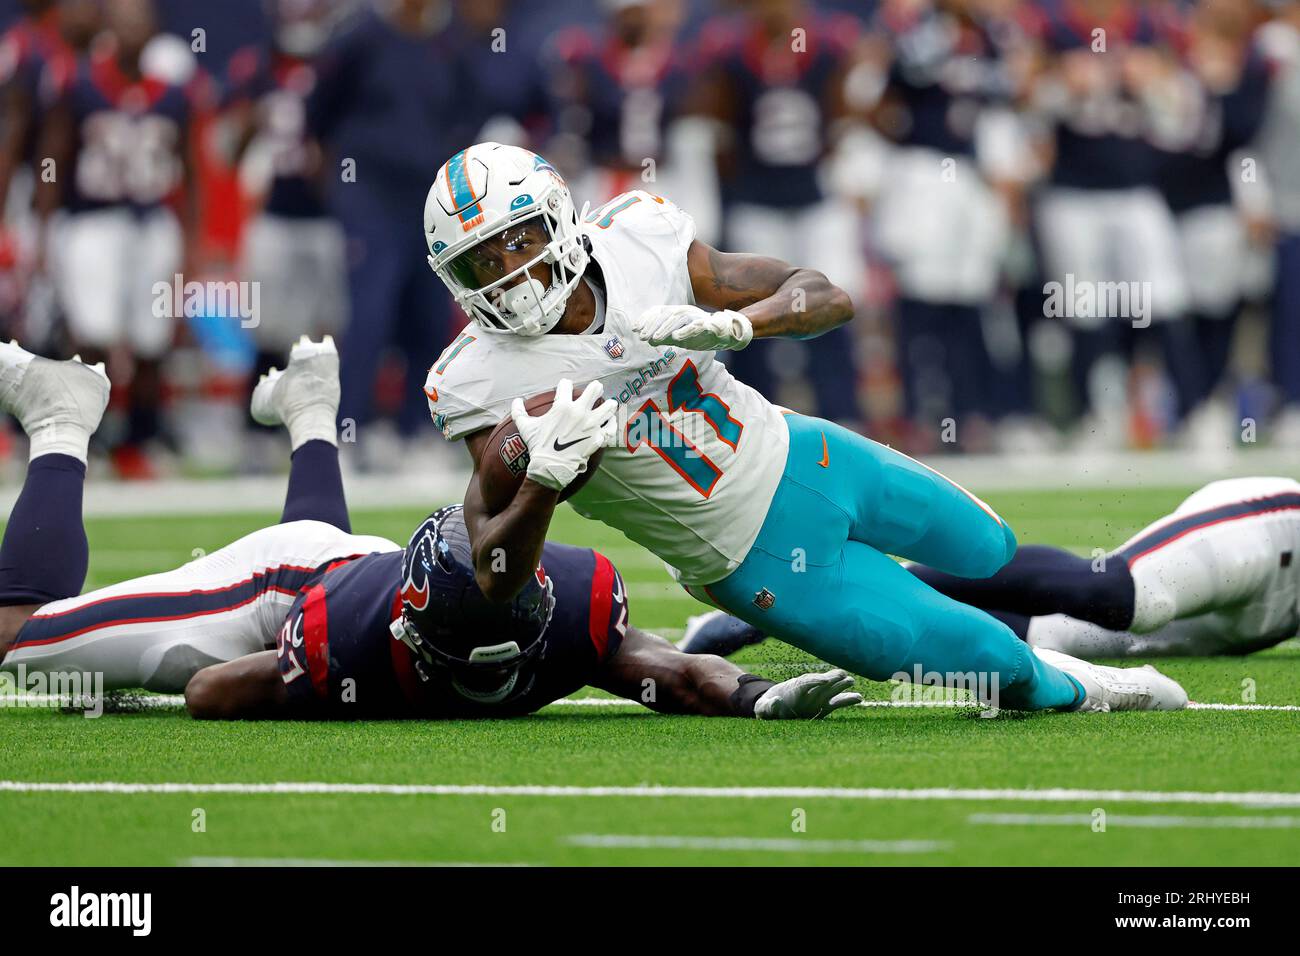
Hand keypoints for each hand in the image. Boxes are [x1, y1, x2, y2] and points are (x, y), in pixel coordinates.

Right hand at [510, 378, 614, 491]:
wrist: (551, 466)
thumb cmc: (538, 445)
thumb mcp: (525, 427)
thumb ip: (518, 411)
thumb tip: (516, 400)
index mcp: (562, 406)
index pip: (567, 385)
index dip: (565, 384)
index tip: (565, 387)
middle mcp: (580, 412)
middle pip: (594, 390)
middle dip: (595, 388)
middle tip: (595, 389)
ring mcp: (591, 424)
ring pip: (609, 406)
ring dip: (608, 405)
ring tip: (609, 404)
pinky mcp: (598, 436)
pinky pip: (612, 426)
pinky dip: (612, 423)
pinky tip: (610, 422)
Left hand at [632, 304, 752, 350]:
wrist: (726, 334)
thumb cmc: (700, 334)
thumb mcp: (679, 335)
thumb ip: (664, 336)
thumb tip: (647, 339)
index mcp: (678, 313)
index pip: (659, 312)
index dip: (646, 319)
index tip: (634, 329)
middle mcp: (686, 312)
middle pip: (666, 314)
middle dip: (652, 325)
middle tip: (642, 337)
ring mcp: (697, 317)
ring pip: (678, 318)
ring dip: (665, 328)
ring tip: (655, 339)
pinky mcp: (708, 325)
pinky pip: (696, 326)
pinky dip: (685, 331)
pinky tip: (676, 338)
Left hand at [754, 669, 861, 718]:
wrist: (774, 708)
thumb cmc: (768, 708)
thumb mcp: (764, 708)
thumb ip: (768, 707)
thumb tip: (775, 701)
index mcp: (793, 690)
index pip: (805, 683)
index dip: (814, 681)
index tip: (824, 680)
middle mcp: (807, 692)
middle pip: (821, 683)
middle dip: (830, 678)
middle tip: (842, 675)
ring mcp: (817, 698)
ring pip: (830, 689)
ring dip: (840, 685)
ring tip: (851, 681)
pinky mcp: (824, 706)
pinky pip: (837, 702)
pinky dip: (847, 700)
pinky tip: (860, 697)